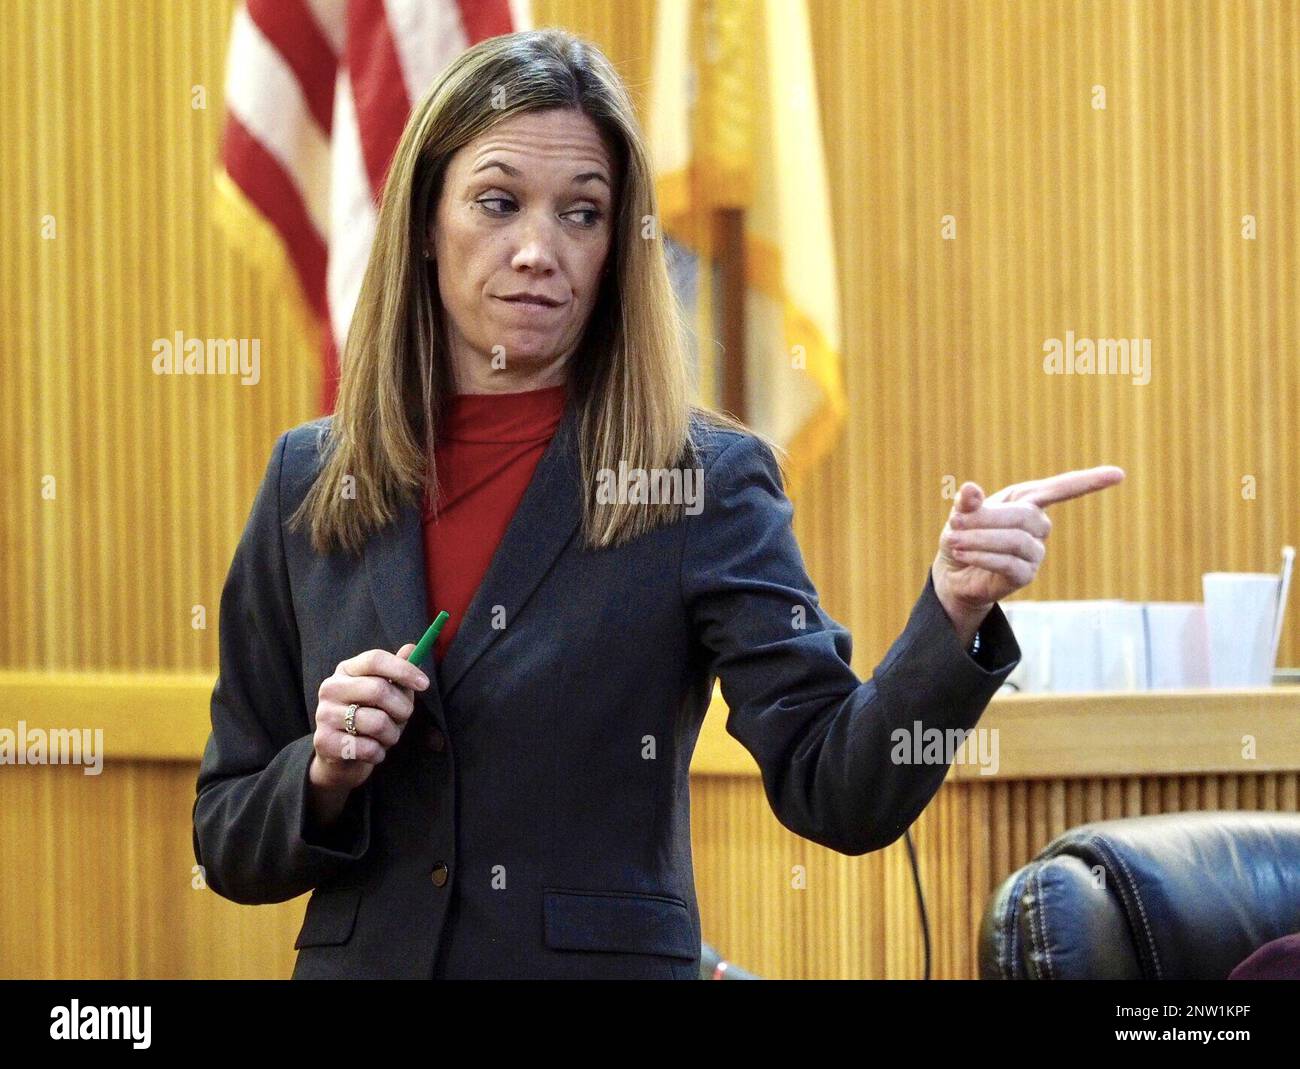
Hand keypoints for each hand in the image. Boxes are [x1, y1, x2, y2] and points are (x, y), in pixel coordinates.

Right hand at [309, 642, 429, 795]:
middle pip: (379, 689)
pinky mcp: (323, 742)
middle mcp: (331, 688)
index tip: (424, 683)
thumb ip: (398, 673)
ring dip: (392, 735)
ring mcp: (324, 714)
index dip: (403, 669)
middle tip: (404, 718)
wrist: (342, 757)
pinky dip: (379, 753)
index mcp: (346, 670)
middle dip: (402, 708)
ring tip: (387, 737)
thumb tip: (412, 648)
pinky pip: (367, 747)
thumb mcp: (387, 694)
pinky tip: (373, 751)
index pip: (375, 659)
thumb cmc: (370, 719)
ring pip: (377, 722)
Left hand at [932, 466, 1125, 636]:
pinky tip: (962, 554)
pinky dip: (982, 556)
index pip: (1061, 489)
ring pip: (1015, 540)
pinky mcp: (1025, 575)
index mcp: (1027, 501)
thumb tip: (970, 489)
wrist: (953, 574)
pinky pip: (1009, 563)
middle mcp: (1037, 525)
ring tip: (953, 540)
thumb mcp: (960, 515)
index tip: (1119, 474)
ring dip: (980, 539)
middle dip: (986, 518)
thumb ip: (967, 503)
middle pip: (1024, 516)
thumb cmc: (962, 536)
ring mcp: (1035, 552)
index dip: (1088, 481)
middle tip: (954, 522)